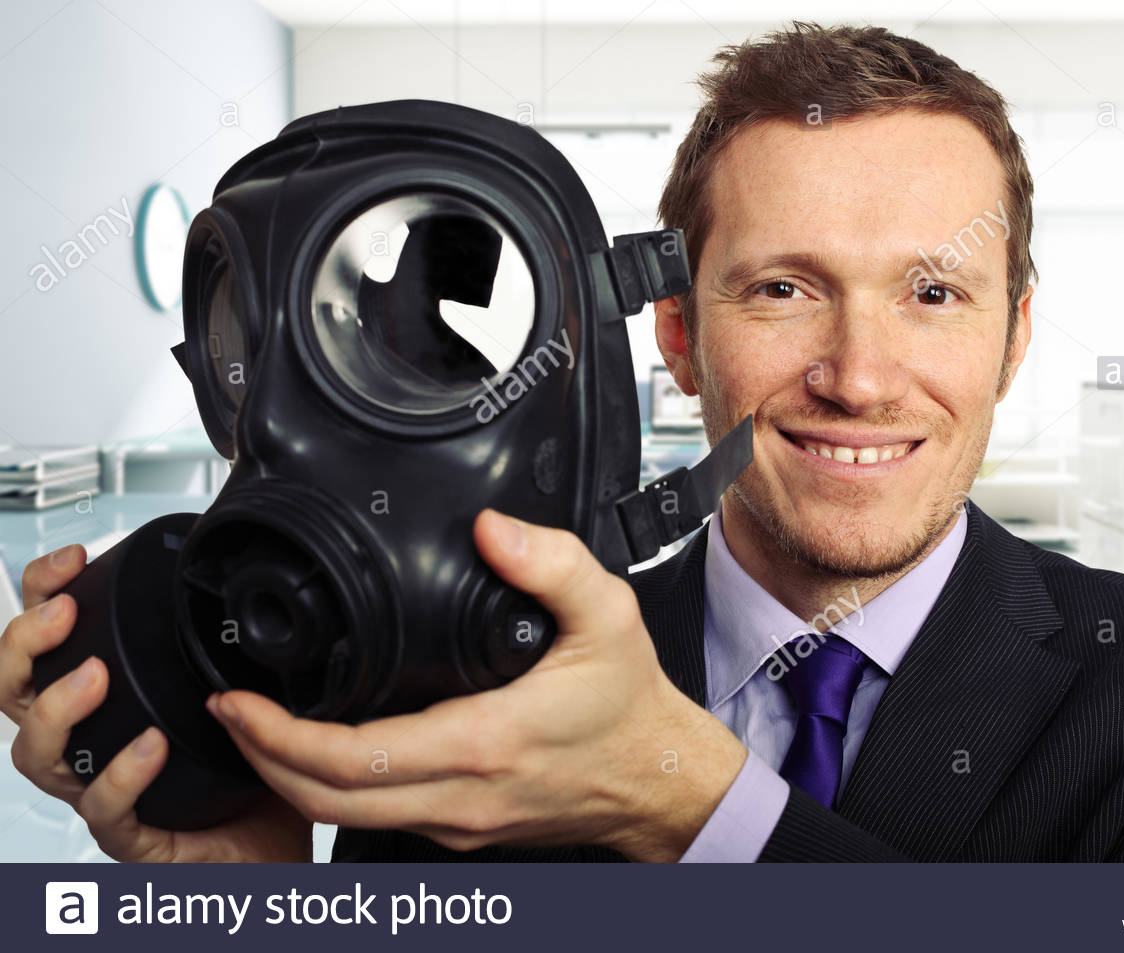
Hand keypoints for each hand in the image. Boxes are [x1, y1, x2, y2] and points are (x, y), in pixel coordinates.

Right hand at [1, 545, 311, 861]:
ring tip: (93, 676)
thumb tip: (236, 584)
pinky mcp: (130, 837)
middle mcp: (89, 745)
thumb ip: (223, 642)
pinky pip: (105, 810)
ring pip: (38, 755)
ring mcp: (99, 791)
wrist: (270, 845)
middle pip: (14, 694)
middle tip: (61, 612)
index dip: (41, 595)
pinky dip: (123, 775)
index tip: (72, 560)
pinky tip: (148, 745)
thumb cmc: (242, 769)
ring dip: (58, 709)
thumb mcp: (233, 688)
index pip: (46, 643)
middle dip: (22, 646)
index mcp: (105, 701)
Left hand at [209, 509, 748, 860]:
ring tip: (261, 730)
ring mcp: (459, 823)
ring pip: (345, 818)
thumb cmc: (631, 707)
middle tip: (230, 712)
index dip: (277, 734)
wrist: (660, 780)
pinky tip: (328, 751)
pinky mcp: (465, 829)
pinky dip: (335, 789)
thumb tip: (491, 528)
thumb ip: (552, 562)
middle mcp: (460, 797)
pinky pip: (378, 819)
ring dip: (291, 777)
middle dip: (261, 758)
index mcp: (483, 743)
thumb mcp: (608, 615)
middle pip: (325, 800)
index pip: (351, 759)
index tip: (239, 701)